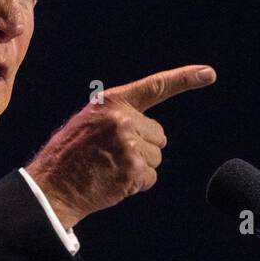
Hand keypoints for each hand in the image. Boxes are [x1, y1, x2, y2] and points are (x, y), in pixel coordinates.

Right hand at [24, 65, 216, 228]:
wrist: (51, 187)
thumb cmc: (69, 156)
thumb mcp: (89, 123)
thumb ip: (118, 118)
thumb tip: (154, 133)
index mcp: (110, 102)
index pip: (154, 87)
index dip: (184, 79)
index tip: (208, 73)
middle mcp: (122, 119)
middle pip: (158, 134)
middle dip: (142, 147)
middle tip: (111, 156)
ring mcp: (129, 144)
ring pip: (156, 157)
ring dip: (138, 167)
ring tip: (109, 168)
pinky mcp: (134, 169)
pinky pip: (151, 177)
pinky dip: (136, 184)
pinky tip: (113, 181)